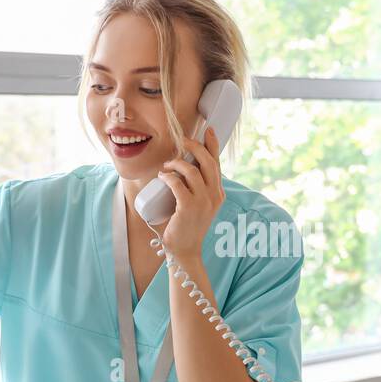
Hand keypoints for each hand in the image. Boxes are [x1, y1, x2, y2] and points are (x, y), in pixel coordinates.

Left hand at [156, 126, 225, 260]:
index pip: (217, 164)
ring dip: (177, 163)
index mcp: (218, 194)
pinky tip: (162, 176)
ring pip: (192, 170)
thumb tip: (181, 167)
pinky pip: (178, 183)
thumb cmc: (186, 226)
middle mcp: (214, 196)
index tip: (208, 131)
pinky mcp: (189, 207)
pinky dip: (168, 176)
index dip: (213, 145)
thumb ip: (195, 189)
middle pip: (208, 162)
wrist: (184, 250)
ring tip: (167, 166)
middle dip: (195, 146)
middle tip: (183, 141)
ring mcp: (203, 202)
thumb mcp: (197, 205)